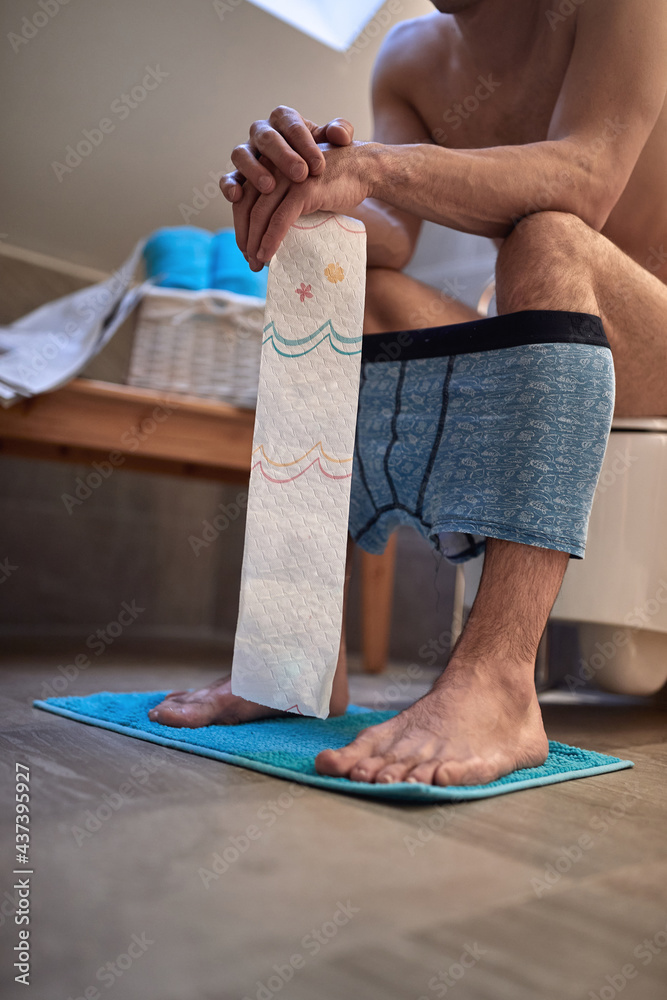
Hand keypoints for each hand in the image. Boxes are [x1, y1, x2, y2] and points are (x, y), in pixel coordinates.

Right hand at [220, 105, 353, 202]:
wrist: (306, 176)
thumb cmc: (317, 157)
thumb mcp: (331, 143)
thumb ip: (339, 132)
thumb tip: (340, 135)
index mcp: (284, 120)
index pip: (291, 124)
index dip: (304, 144)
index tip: (319, 166)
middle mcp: (262, 133)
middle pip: (266, 138)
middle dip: (283, 156)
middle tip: (300, 175)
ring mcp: (247, 154)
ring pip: (241, 154)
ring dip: (254, 170)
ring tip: (271, 188)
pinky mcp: (237, 176)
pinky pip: (228, 178)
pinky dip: (229, 186)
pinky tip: (237, 198)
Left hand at [236, 142, 371, 268]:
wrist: (364, 168)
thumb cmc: (335, 182)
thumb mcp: (304, 191)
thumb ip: (287, 202)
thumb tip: (276, 234)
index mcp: (269, 166)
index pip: (244, 197)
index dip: (241, 224)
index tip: (247, 247)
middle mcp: (272, 168)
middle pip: (246, 206)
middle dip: (244, 236)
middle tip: (248, 259)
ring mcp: (286, 177)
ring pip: (260, 214)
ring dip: (254, 243)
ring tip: (256, 262)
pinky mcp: (302, 189)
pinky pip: (279, 219)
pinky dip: (270, 239)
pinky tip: (266, 255)